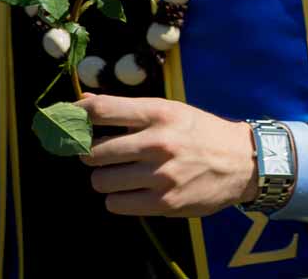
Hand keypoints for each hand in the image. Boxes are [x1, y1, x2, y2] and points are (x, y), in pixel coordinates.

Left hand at [77, 95, 257, 216]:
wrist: (243, 163)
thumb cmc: (201, 134)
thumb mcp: (172, 111)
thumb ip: (130, 110)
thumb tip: (83, 104)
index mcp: (161, 113)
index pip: (102, 110)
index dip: (75, 116)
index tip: (64, 121)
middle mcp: (159, 142)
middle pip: (93, 152)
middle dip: (91, 155)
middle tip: (103, 155)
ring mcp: (161, 175)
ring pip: (100, 181)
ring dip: (105, 178)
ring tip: (123, 174)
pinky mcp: (163, 203)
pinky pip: (115, 203)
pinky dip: (119, 198)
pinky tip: (135, 190)